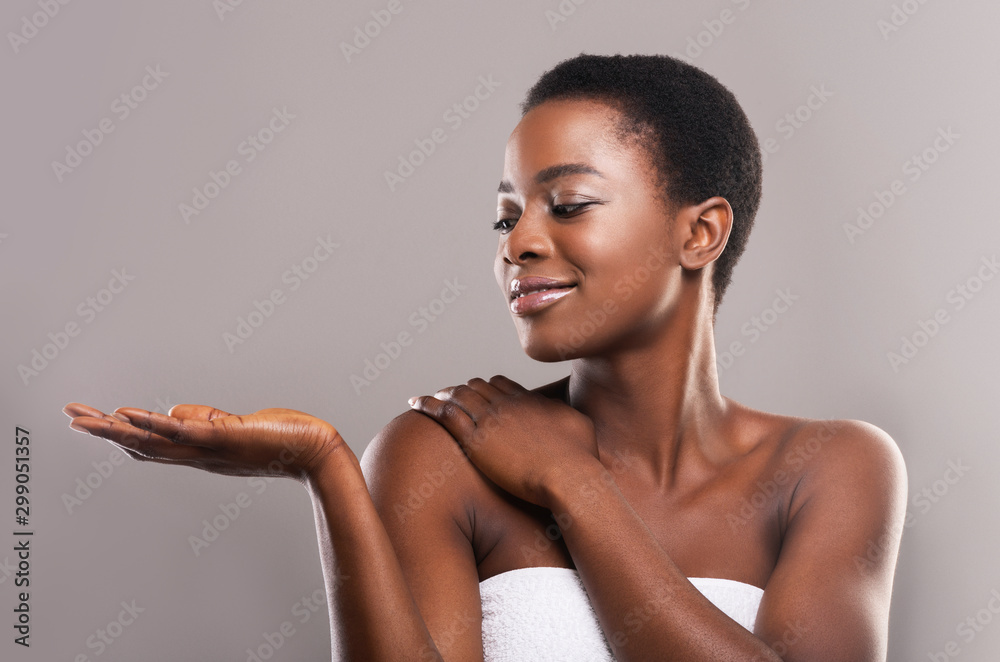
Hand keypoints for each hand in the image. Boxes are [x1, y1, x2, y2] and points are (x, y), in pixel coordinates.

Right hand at [62, 402, 346, 483]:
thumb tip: (172, 411)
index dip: (119, 433)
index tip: (91, 420)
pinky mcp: (226, 438)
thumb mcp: (236, 426)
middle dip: (104, 431)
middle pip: (142, 445)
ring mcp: (210, 448)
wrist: (316, 453)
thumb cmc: (282, 438)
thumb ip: (204, 420)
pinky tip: (132, 414)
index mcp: (199, 451)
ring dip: (116, 429)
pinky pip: (184, 432)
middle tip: (70, 416)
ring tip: (85, 418)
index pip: (151, 444)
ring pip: (154, 441)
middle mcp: (199, 454)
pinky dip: (155, 424)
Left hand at [407, 375, 600, 507]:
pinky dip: (427, 404)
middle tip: (452, 395)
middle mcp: (508, 403)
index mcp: (530, 401)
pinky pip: (444, 413)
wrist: (569, 476)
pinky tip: (415, 402)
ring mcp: (490, 418)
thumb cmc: (581, 460)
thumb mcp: (581, 427)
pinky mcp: (476, 438)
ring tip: (432, 396)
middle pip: (477, 386)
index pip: (502, 385)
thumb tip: (565, 413)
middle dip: (463, 389)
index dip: (488, 387)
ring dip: (443, 393)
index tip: (480, 393)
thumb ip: (567, 415)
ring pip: (458, 395)